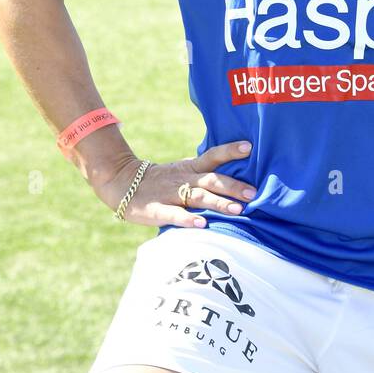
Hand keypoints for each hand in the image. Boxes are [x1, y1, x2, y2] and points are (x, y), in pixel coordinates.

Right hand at [90, 140, 256, 225]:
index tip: (249, 147)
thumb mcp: (183, 170)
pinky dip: (188, 219)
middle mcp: (184, 179)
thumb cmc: (160, 180)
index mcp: (190, 167)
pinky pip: (174, 214)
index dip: (230, 151)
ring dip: (218, 203)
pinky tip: (202, 225)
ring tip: (237, 210)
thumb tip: (237, 175)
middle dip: (233, 186)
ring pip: (197, 197)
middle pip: (211, 180)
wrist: (120, 182)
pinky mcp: (156, 210)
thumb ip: (204, 173)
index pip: (213, 156)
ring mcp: (170, 194)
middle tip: (253, 193)